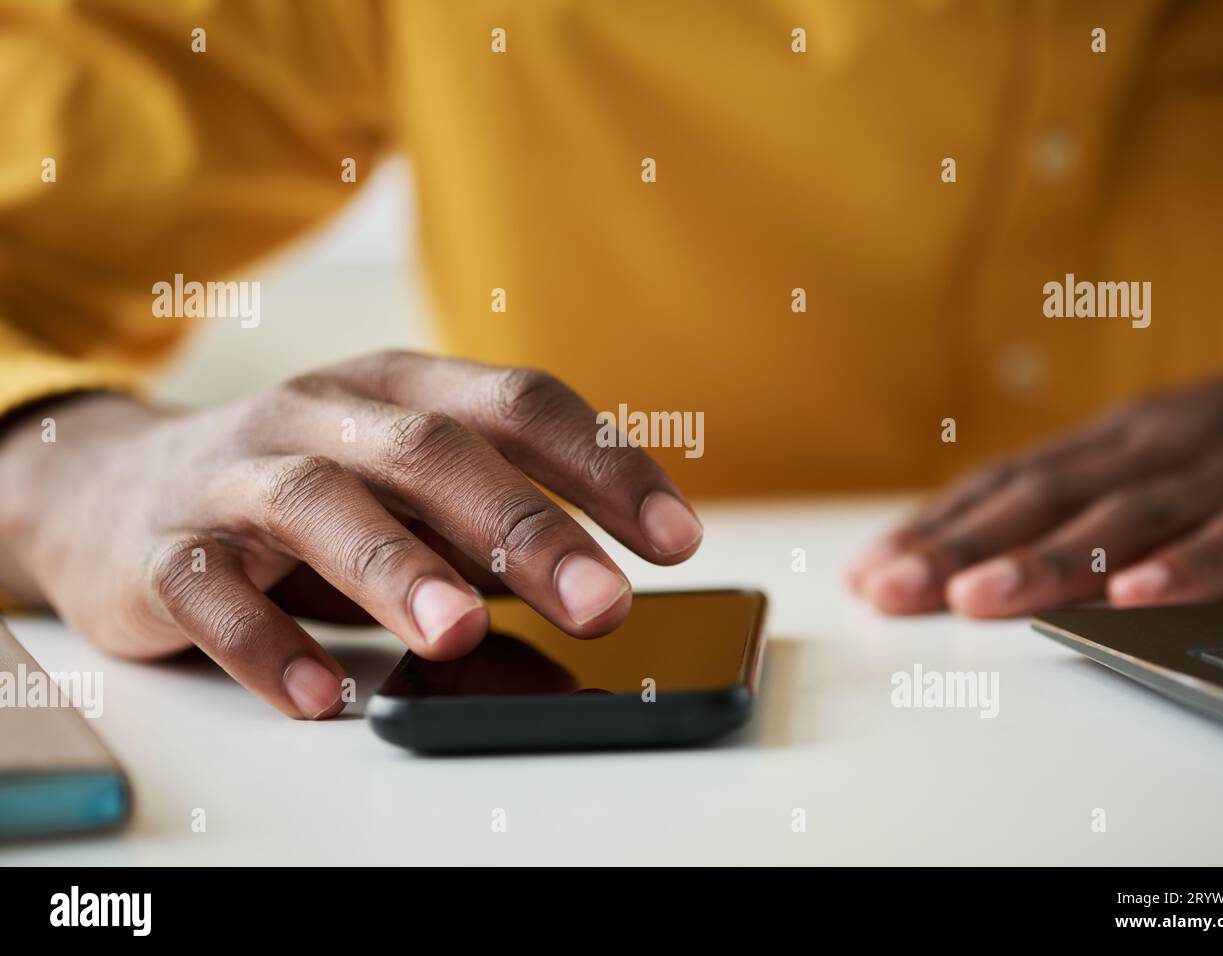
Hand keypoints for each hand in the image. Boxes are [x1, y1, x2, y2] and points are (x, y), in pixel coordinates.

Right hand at [0, 351, 701, 717]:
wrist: (112, 489)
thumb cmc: (304, 488)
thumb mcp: (401, 481)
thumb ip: (488, 525)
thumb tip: (604, 601)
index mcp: (399, 386)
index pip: (519, 403)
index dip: (604, 465)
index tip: (677, 540)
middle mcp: (322, 412)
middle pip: (430, 450)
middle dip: (522, 527)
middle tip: (601, 604)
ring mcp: (237, 475)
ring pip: (318, 502)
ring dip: (397, 568)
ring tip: (461, 635)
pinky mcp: (162, 549)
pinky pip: (209, 593)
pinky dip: (265, 643)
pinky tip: (321, 697)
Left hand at [849, 364, 1222, 616]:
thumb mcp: (1163, 451)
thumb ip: (1089, 494)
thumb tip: (993, 543)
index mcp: (1117, 438)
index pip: (1004, 483)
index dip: (934, 526)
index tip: (866, 569)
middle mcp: (1158, 444)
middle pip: (1040, 499)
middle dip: (957, 546)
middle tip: (886, 588)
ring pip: (1123, 517)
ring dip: (1046, 560)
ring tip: (976, 598)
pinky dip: (1191, 566)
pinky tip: (1135, 597)